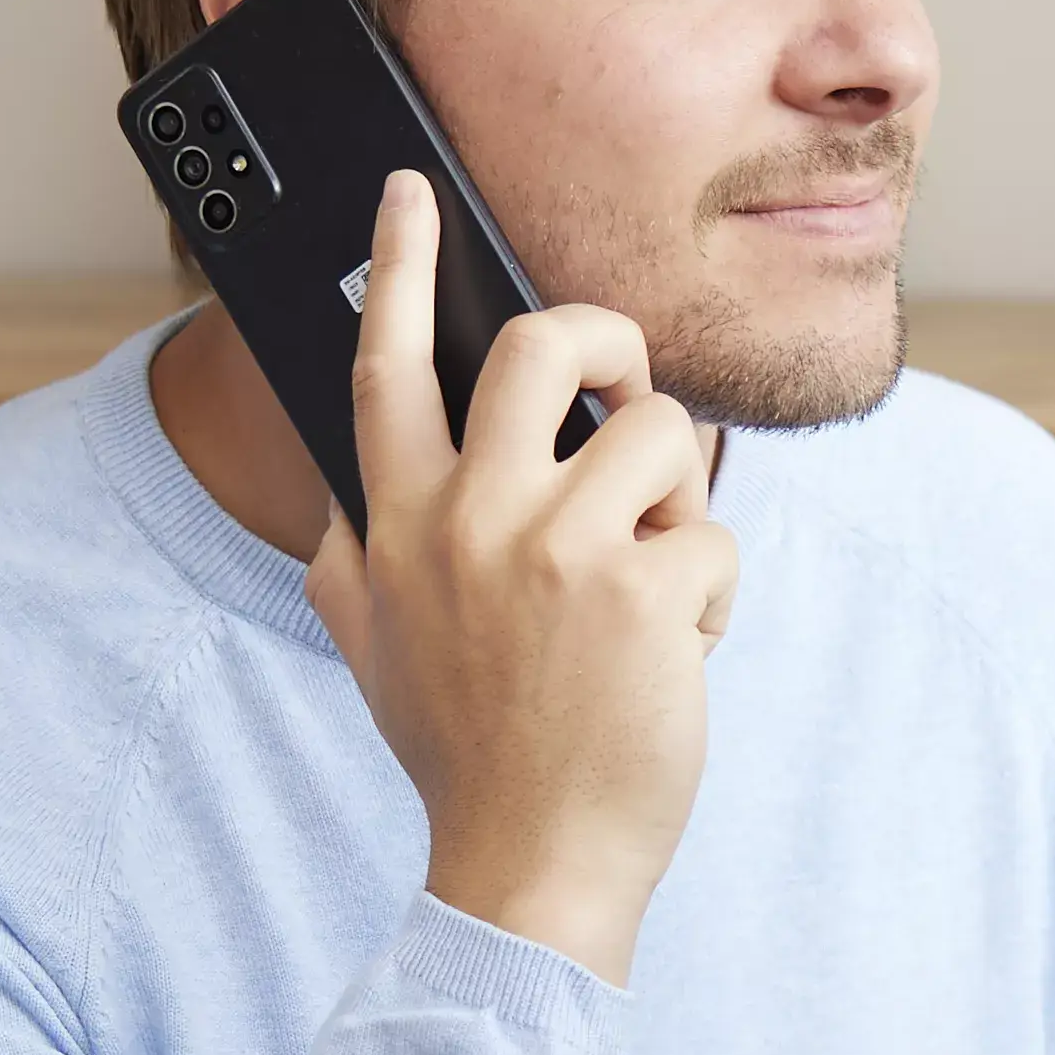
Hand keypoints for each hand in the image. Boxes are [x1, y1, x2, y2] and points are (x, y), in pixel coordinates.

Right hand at [309, 171, 735, 983]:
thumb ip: (351, 559)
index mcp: (397, 525)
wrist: (530, 865)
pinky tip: (677, 655)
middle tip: (625, 388)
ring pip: (656, 434)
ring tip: (653, 583)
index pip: (390, 364)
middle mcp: (468, 520)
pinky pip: (714, 535)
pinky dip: (713, 595)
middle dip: (604, 339)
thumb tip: (340, 498)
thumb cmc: (465, 757)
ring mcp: (555, 549)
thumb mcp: (372, 652)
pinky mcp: (642, 589)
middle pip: (540, 344)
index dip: (402, 263)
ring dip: (679, 502)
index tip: (410, 189)